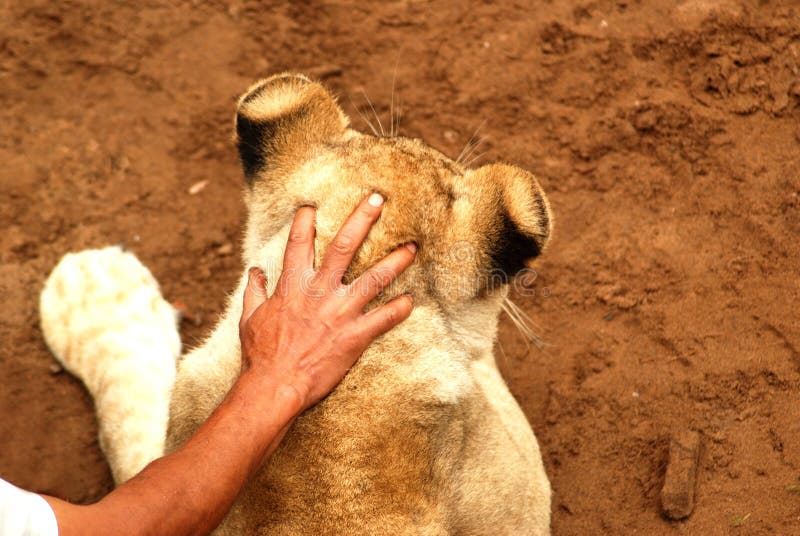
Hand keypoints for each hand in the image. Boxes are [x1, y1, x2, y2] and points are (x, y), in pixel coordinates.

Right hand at [238, 193, 415, 412]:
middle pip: (344, 246)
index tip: (314, 206)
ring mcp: (339, 312)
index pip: (299, 243)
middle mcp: (319, 291)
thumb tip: (254, 271)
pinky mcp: (354, 336)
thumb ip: (254, 291)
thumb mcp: (250, 318)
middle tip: (380, 200)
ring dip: (395, 262)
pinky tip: (411, 301)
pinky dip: (399, 309)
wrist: (275, 386)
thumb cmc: (261, 354)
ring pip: (373, 279)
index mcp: (292, 285)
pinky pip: (383, 319)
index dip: (306, 221)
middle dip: (363, 220)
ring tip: (412, 248)